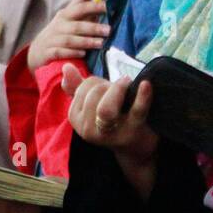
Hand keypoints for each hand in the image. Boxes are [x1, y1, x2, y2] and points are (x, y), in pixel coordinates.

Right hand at [28, 0, 108, 70]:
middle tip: (109, 30)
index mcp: (66, 15)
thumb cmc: (60, 32)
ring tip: (101, 44)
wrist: (37, 52)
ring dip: (85, 41)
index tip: (108, 6)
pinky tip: (83, 54)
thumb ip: (82, 3)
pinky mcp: (48, 53)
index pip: (80, 8)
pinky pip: (60, 52)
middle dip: (93, 27)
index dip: (94, 6)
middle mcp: (59, 26)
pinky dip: (71, 53)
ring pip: (69, 40)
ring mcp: (52, 39)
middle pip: (76, 25)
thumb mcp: (69, 16)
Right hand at [64, 67, 158, 197]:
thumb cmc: (113, 118)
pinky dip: (142, 96)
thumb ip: (77, 86)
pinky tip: (145, 84)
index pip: (82, 88)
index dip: (97, 82)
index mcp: (75, 118)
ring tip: (129, 88)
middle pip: (94, 94)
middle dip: (108, 85)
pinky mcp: (134, 130)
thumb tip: (67, 67)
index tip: (106, 88)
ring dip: (120, 88)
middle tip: (120, 88)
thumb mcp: (92, 103)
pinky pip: (137, 110)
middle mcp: (88, 129)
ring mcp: (111, 132)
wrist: (135, 146)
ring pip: (108, 104)